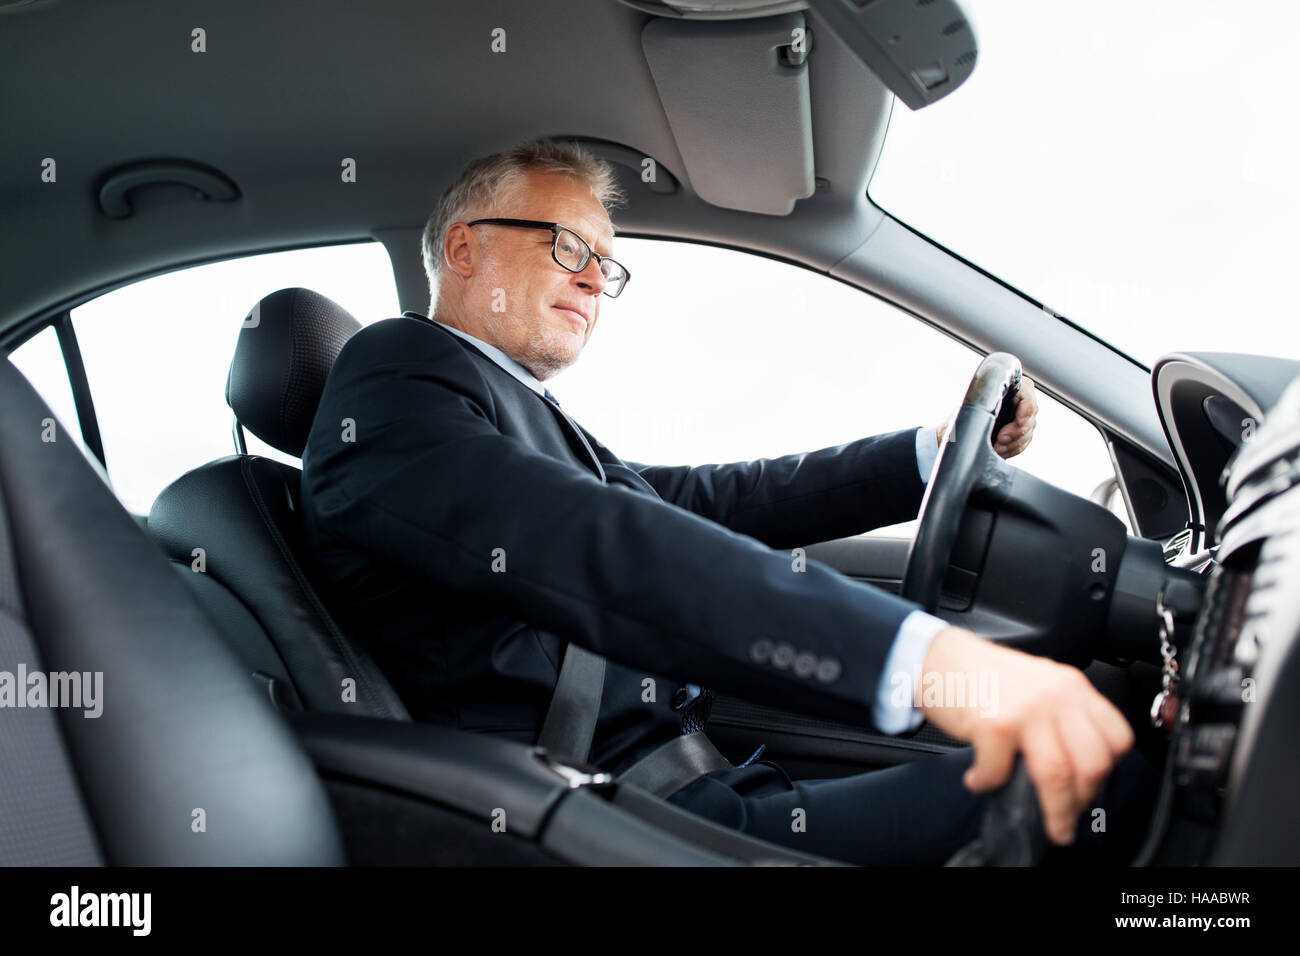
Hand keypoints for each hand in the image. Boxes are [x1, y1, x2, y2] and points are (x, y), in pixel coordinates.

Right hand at [915, 626, 1134, 844]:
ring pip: (1059, 777)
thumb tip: (1077, 768)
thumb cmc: (982, 674)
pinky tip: (979, 779)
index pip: (1117, 737)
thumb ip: (1062, 715)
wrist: (937, 656)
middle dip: (1083, 802)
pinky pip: (1001, 773)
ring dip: (1055, 811)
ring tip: (1048, 823)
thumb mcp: (1038, 684)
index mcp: (1071, 687)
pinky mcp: (994, 724)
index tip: (1091, 788)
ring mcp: (1027, 710)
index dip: (1108, 771)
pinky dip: (988, 784)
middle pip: (1093, 763)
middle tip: (1070, 817)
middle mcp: (1056, 695)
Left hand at [934, 375, 1038, 459]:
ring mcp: (1018, 415)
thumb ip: (981, 401)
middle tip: (1000, 440)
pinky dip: (1013, 449)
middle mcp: (1015, 398)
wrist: (954, 432)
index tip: (1020, 422)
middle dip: (1016, 432)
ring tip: (997, 448)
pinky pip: (1023, 442)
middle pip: (1030, 416)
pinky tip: (1001, 451)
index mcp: (1005, 386)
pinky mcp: (1017, 431)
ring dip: (1014, 443)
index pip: (1026, 394)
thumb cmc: (958, 414)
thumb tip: (988, 404)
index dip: (1026, 408)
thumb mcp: (967, 406)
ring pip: (1028, 431)